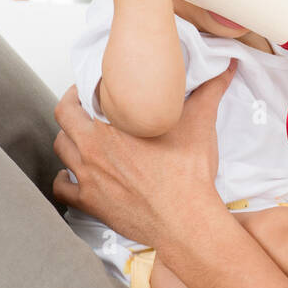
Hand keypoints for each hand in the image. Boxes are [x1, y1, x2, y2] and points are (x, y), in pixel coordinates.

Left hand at [51, 61, 237, 248]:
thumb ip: (210, 90)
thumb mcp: (200, 122)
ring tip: (82, 136)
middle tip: (84, 106)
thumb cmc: (188, 175)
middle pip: (65, 118)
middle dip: (72, 108)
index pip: (81, 95)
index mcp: (112, 124)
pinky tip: (74, 174)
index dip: (86, 87)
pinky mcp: (90, 202)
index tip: (97, 87)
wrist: (185, 219)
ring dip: (69, 139)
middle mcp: (93, 148)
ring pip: (61, 149)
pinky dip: (65, 179)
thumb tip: (226, 68)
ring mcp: (88, 177)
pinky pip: (62, 188)